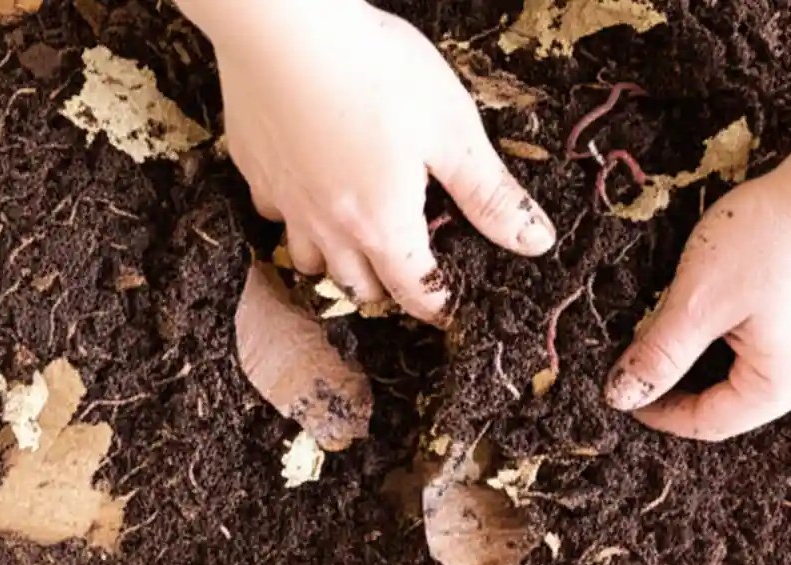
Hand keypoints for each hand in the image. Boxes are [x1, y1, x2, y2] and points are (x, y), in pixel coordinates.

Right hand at [208, 0, 555, 322]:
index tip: (449, 309)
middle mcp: (329, 226)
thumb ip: (489, 194)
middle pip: (357, 286)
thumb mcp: (452, 131)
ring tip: (354, 243)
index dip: (438, 305)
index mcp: (384, 224)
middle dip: (386, 289)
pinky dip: (293, 217)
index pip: (414, 290)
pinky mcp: (254, 168)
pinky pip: (273, 214)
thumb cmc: (375, 72)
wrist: (285, 28)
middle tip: (407, 274)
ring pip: (308, 260)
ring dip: (335, 262)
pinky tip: (306, 190)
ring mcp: (286, 200)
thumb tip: (535, 243)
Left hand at [603, 163, 790, 440]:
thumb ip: (659, 354)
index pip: (710, 422)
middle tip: (641, 358)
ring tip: (675, 326)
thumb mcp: (699, 299)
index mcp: (783, 384)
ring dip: (711, 355)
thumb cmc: (775, 236)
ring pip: (756, 366)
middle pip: (735, 399)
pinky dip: (741, 331)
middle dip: (684, 384)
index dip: (660, 413)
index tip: (621, 392)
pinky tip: (723, 301)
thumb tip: (622, 397)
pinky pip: (780, 337)